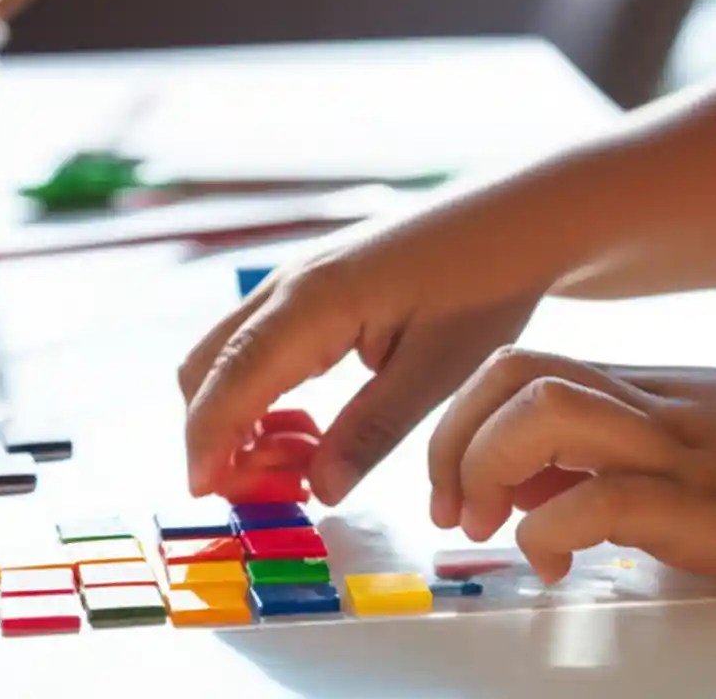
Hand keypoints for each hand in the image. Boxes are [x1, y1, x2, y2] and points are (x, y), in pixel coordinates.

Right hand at [179, 229, 543, 504]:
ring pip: (224, 357)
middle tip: (267, 488)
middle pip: (206, 367)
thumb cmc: (485, 286)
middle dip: (215, 433)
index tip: (204, 493)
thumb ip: (371, 431)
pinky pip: (254, 347)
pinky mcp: (307, 289)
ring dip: (237, 415)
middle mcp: (286, 284)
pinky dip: (258, 394)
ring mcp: (292, 281)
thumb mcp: (437, 371)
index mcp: (312, 301)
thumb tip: (319, 490)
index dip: (207, 440)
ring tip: (297, 462)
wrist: (511, 222)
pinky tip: (310, 426)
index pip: (230, 379)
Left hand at [429, 348, 715, 582]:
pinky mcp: (704, 504)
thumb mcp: (690, 436)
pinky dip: (547, 530)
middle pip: (509, 374)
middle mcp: (644, 405)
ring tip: (490, 524)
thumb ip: (607, 454)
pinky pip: (600, 498)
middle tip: (452, 508)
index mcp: (637, 388)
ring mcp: (673, 449)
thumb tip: (527, 488)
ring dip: (486, 467)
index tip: (455, 487)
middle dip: (451, 440)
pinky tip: (553, 560)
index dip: (460, 422)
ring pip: (543, 410)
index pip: (515, 369)